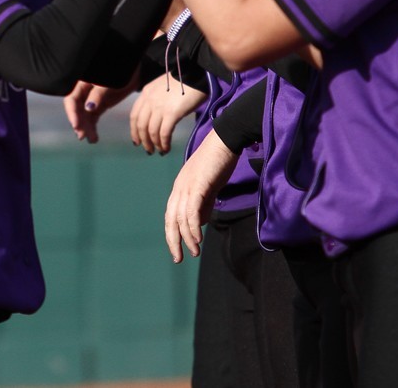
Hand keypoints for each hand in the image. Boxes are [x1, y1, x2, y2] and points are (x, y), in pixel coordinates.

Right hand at [62, 76, 137, 142]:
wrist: (133, 72)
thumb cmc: (119, 73)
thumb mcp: (108, 84)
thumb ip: (97, 94)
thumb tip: (88, 108)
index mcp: (82, 84)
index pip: (71, 99)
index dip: (71, 113)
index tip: (76, 125)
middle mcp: (84, 93)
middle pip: (77, 110)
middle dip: (79, 123)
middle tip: (83, 136)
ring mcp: (91, 100)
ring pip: (85, 117)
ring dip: (86, 128)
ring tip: (92, 140)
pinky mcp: (100, 106)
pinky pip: (93, 118)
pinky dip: (92, 128)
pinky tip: (94, 138)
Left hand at [129, 73, 205, 153]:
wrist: (196, 73)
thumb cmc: (184, 80)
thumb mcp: (163, 87)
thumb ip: (157, 99)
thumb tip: (157, 115)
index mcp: (146, 92)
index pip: (134, 115)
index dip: (134, 131)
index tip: (137, 141)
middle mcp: (149, 100)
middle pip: (141, 125)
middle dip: (143, 140)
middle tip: (149, 150)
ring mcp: (159, 107)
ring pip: (151, 131)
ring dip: (154, 144)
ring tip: (159, 151)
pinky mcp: (172, 113)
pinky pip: (164, 133)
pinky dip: (164, 143)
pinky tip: (166, 148)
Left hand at [165, 129, 236, 262]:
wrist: (226, 140)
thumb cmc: (219, 161)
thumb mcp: (209, 186)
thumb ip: (204, 204)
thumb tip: (199, 223)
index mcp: (180, 187)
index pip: (171, 215)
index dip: (173, 234)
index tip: (178, 250)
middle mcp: (179, 187)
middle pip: (171, 219)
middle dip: (173, 241)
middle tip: (178, 258)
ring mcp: (186, 186)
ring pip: (181, 218)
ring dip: (187, 238)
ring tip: (194, 252)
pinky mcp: (197, 185)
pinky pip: (191, 211)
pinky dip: (193, 227)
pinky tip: (198, 239)